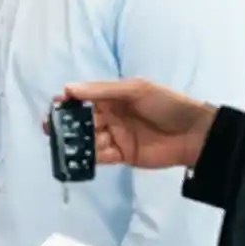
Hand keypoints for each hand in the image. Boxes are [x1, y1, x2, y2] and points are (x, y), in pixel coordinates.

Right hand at [50, 78, 217, 169]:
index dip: (68, 102)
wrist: (194, 134)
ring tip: (64, 144)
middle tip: (50, 128)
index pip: (85, 99)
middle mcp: (111, 116)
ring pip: (89, 139)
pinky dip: (90, 157)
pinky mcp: (122, 156)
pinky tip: (80, 156)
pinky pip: (100, 156)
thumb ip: (102, 91)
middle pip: (82, 121)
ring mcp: (116, 137)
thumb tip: (68, 88)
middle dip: (66, 125)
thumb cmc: (167, 104)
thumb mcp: (136, 90)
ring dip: (77, 142)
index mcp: (114, 98)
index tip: (54, 105)